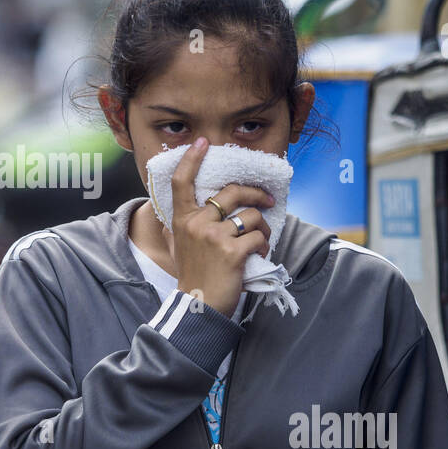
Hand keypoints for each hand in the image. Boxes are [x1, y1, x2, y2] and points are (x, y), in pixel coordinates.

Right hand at [165, 138, 274, 316]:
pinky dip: (263, 245)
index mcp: (182, 220)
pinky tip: (259, 254)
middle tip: (267, 201)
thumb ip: (187, 223)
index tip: (203, 143)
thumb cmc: (193, 275)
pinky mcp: (232, 252)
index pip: (182, 182)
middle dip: (255, 194)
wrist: (198, 306)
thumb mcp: (180, 244)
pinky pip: (258, 237)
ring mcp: (214, 237)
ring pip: (250, 216)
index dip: (192, 159)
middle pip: (231, 193)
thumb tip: (199, 206)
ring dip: (262, 228)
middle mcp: (196, 224)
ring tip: (260, 241)